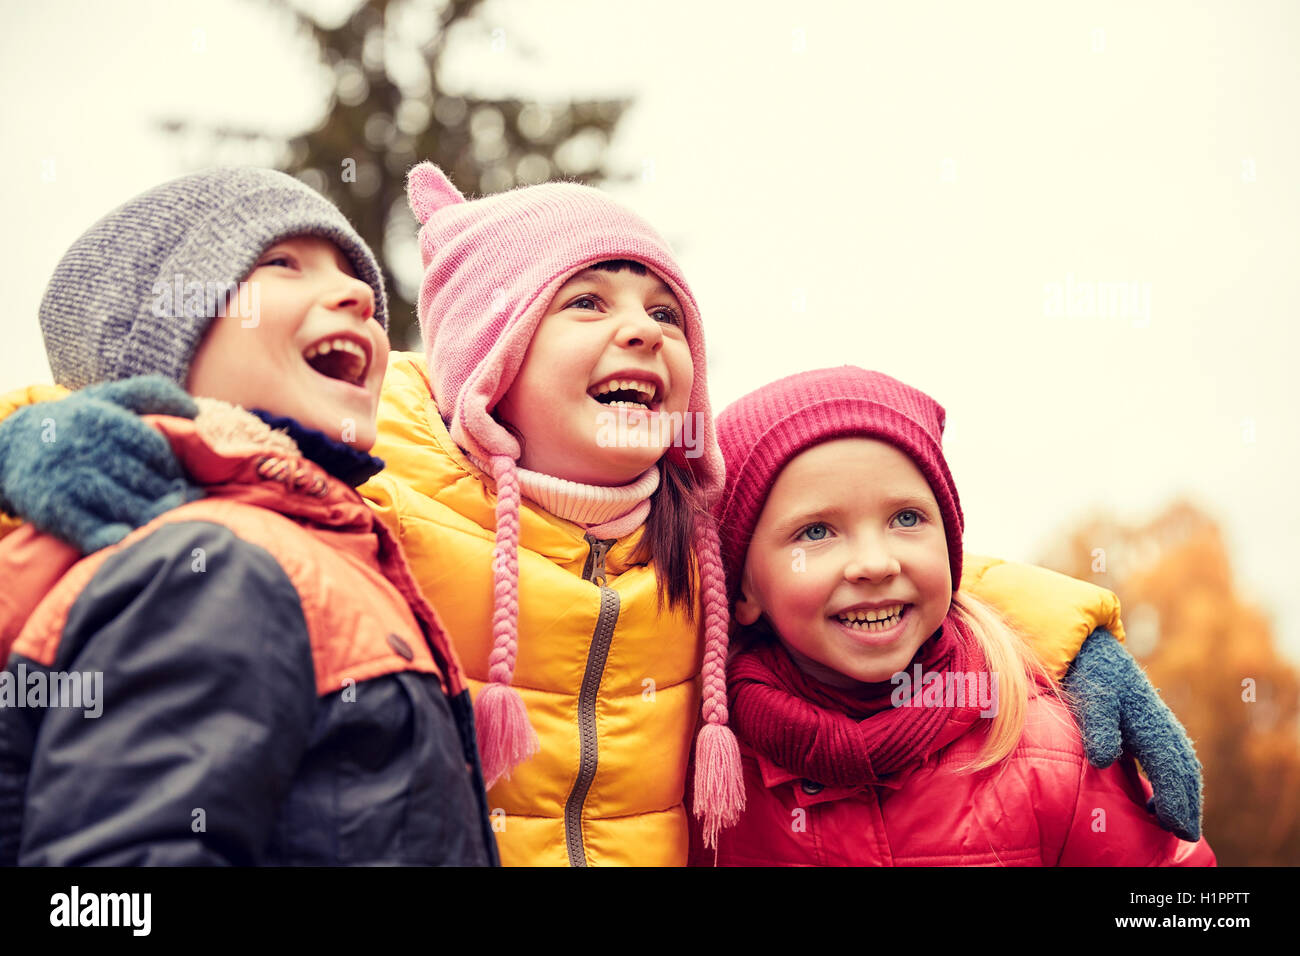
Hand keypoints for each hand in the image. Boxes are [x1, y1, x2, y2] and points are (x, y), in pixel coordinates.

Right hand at [0, 376, 200, 552]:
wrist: (9, 448)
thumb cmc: (76, 423)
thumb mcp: (107, 397)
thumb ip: (152, 394)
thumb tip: (197, 411)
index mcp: (99, 419)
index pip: (154, 448)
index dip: (176, 467)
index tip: (190, 477)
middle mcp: (82, 447)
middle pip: (143, 479)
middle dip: (170, 494)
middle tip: (186, 503)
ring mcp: (66, 479)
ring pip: (124, 505)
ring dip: (152, 517)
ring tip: (168, 520)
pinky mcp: (51, 508)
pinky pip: (91, 529)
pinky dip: (115, 537)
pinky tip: (130, 538)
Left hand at [1062, 628, 1202, 840]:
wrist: (1094, 652)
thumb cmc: (1092, 677)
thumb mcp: (1092, 699)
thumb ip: (1098, 728)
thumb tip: (1103, 760)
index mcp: (1152, 726)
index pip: (1171, 771)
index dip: (1175, 801)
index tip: (1173, 826)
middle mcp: (1164, 728)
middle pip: (1185, 773)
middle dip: (1188, 805)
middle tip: (1183, 835)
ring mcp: (1163, 727)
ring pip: (1184, 767)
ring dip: (1186, 796)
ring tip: (1175, 825)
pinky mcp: (1154, 727)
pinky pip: (1174, 760)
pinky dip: (1176, 782)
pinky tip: (1157, 801)